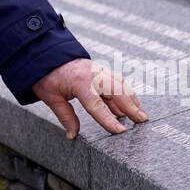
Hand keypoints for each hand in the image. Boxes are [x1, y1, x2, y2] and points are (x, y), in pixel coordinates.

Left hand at [32, 59, 146, 139]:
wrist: (47, 54)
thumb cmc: (48, 76)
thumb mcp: (51, 97)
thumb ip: (65, 116)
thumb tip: (72, 135)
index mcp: (79, 83)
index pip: (96, 105)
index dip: (108, 119)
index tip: (120, 131)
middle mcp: (92, 75)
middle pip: (115, 91)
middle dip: (130, 107)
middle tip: (142, 121)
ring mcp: (99, 71)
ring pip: (120, 85)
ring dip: (132, 99)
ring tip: (141, 115)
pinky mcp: (101, 70)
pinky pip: (117, 82)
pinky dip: (126, 93)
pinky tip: (131, 104)